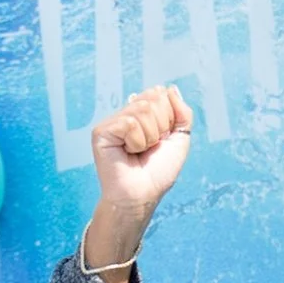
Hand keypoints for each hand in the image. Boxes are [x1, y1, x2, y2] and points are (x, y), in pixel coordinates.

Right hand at [91, 85, 193, 213]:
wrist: (142, 194)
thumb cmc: (158, 171)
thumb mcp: (180, 138)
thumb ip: (182, 112)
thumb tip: (170, 88)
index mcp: (142, 112)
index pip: (160, 94)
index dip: (168, 118)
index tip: (160, 139)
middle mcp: (126, 113)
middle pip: (153, 98)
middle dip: (160, 126)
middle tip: (149, 147)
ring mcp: (112, 122)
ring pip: (142, 109)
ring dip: (149, 136)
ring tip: (138, 152)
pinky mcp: (101, 131)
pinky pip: (129, 122)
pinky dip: (136, 141)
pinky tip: (127, 152)